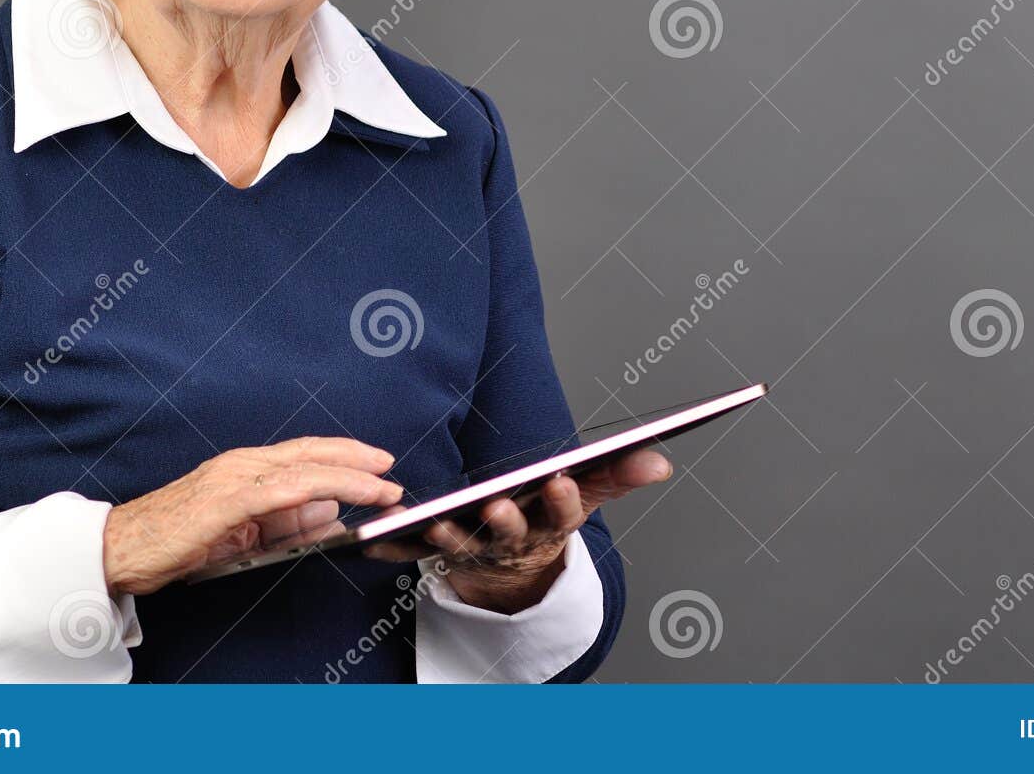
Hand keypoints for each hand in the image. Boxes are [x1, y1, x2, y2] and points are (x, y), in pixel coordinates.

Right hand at [103, 437, 401, 595]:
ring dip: (351, 477)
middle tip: (390, 468)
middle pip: (312, 452)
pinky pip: (285, 491)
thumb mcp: (240, 533)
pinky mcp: (227, 500)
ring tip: (382, 488)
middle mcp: (242, 464)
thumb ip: (282, 521)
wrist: (120, 550)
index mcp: (244, 468)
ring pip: (306, 468)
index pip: (304, 453)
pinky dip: (321, 490)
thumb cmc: (173, 542)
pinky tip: (343, 497)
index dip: (344, 454)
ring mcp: (234, 478)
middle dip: (357, 458)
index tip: (376, 462)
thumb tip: (326, 511)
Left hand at [364, 447, 671, 612]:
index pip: (563, 514)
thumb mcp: (587, 495)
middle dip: (503, 520)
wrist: (513, 572)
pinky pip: (415, 554)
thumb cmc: (547, 517)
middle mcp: (515, 541)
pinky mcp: (442, 554)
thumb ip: (619, 474)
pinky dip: (394, 548)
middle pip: (511, 533)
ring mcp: (478, 551)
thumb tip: (662, 460)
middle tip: (495, 504)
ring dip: (450, 535)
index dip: (562, 499)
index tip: (559, 479)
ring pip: (464, 545)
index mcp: (551, 525)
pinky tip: (372, 542)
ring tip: (435, 520)